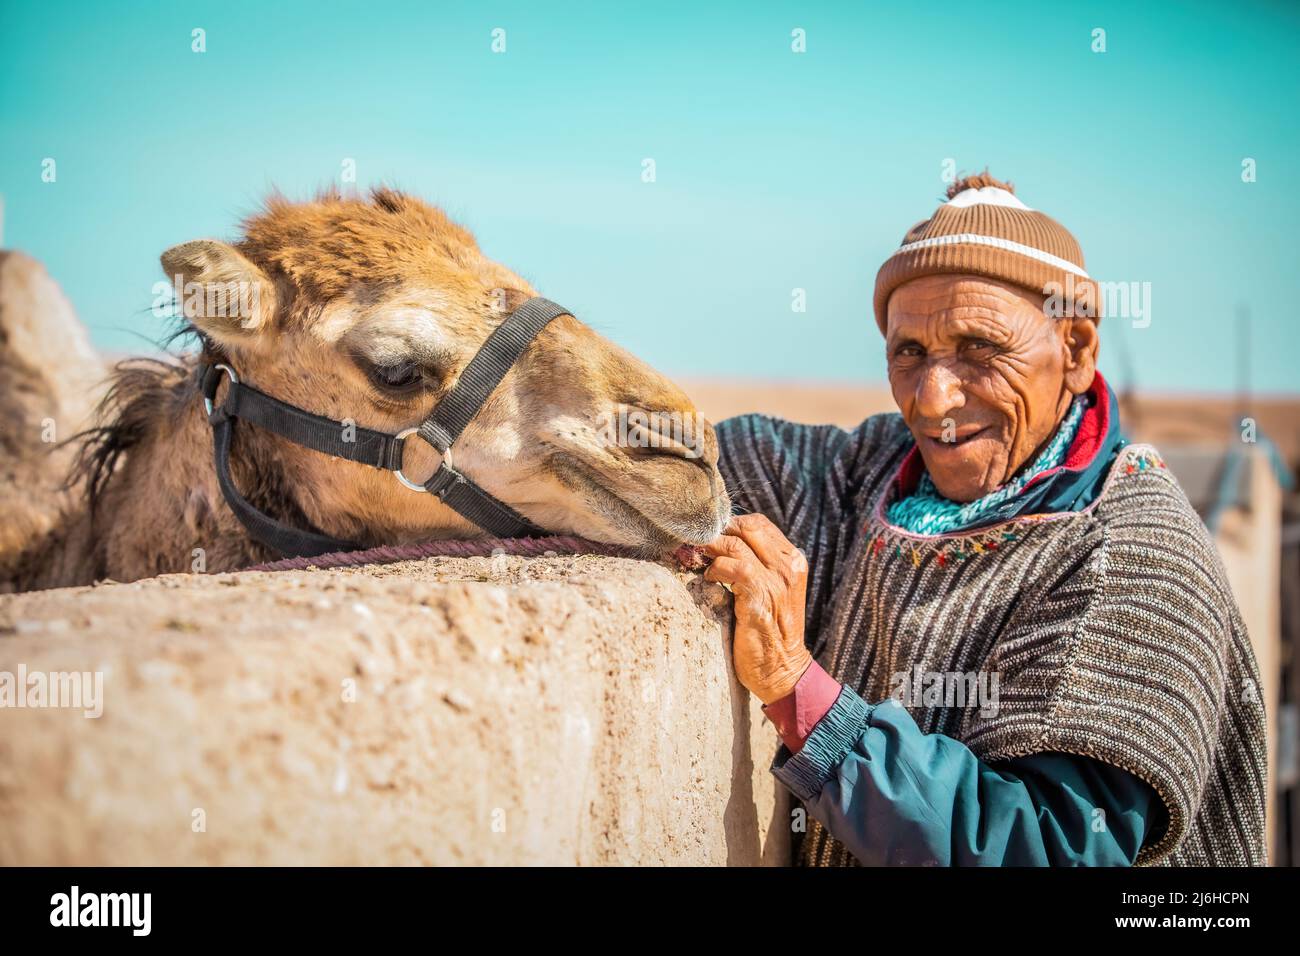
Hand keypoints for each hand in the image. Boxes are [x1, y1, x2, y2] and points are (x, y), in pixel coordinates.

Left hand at [703, 514, 812, 704]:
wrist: (782, 670)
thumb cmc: (769, 632)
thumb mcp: (770, 591)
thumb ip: (756, 566)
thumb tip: (720, 544)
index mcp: (793, 561)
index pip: (759, 524)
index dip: (730, 524)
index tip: (709, 534)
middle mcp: (789, 566)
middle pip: (749, 526)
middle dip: (719, 530)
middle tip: (698, 542)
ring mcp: (777, 581)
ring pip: (737, 543)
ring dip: (711, 548)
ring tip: (698, 559)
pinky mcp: (761, 597)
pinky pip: (733, 567)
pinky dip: (716, 568)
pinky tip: (710, 579)